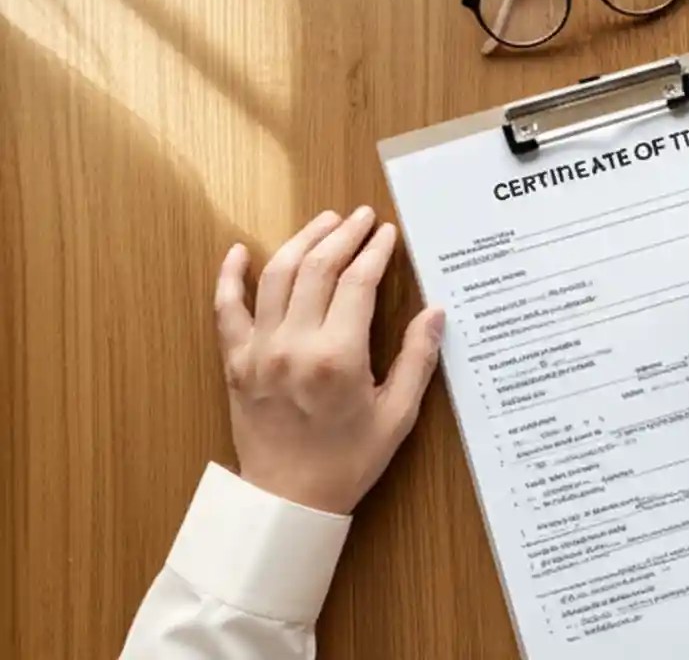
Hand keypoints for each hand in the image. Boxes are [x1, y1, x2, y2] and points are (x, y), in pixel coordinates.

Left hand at [214, 207, 444, 513]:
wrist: (288, 500)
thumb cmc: (348, 461)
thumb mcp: (397, 416)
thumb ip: (417, 360)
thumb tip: (434, 313)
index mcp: (338, 357)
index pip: (358, 283)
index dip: (375, 252)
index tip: (388, 234)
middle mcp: (295, 345)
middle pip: (318, 268)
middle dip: (343, 235)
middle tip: (362, 217)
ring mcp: (259, 350)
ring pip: (277, 276)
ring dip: (301, 241)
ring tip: (324, 222)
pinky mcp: (235, 361)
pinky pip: (225, 309)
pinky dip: (229, 276)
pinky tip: (240, 251)